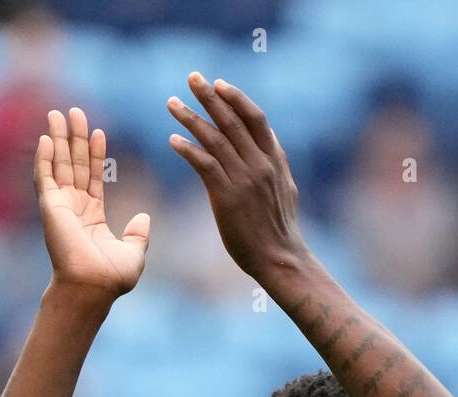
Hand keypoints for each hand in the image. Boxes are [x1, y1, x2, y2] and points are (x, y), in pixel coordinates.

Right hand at [35, 107, 150, 297]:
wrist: (93, 286)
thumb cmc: (111, 278)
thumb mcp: (134, 253)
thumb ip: (138, 234)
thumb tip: (143, 218)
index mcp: (92, 217)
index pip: (93, 177)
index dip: (96, 154)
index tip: (98, 131)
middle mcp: (74, 209)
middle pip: (74, 165)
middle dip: (74, 137)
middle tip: (73, 111)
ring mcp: (60, 206)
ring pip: (59, 165)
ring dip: (58, 138)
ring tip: (57, 113)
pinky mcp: (50, 207)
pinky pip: (45, 177)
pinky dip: (44, 157)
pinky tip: (46, 137)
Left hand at [167, 73, 308, 279]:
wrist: (280, 257)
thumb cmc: (279, 228)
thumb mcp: (285, 188)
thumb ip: (274, 164)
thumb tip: (269, 144)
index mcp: (275, 159)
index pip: (256, 118)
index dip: (237, 98)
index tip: (219, 83)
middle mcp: (261, 164)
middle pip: (232, 120)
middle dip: (210, 96)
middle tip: (192, 77)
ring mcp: (245, 179)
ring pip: (215, 139)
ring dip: (191, 118)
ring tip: (172, 103)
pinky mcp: (228, 196)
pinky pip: (205, 165)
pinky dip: (188, 149)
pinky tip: (173, 140)